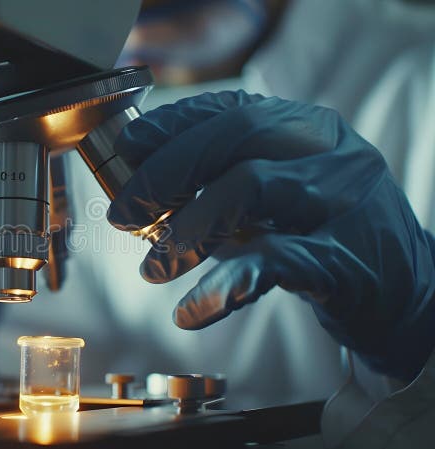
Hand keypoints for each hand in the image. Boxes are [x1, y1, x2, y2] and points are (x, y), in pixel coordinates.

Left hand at [107, 91, 434, 379]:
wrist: (408, 294)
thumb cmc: (326, 237)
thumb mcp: (282, 195)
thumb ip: (226, 180)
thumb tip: (143, 184)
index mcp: (310, 128)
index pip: (232, 108)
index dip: (174, 123)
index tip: (130, 144)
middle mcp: (329, 152)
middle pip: (236, 135)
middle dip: (166, 171)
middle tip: (123, 211)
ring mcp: (342, 201)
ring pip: (250, 186)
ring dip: (186, 228)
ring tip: (153, 268)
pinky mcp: (346, 260)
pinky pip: (273, 263)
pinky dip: (222, 286)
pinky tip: (190, 311)